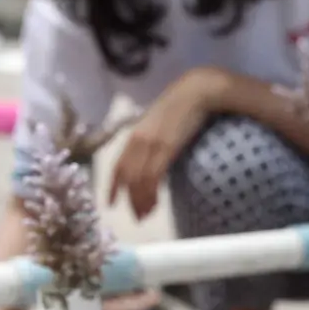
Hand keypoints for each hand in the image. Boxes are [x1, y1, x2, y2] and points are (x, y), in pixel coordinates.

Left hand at [109, 68, 221, 219]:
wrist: (198, 92)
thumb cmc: (185, 107)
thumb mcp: (163, 125)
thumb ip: (156, 141)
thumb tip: (157, 160)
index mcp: (135, 135)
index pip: (118, 165)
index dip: (113, 186)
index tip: (110, 204)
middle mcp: (137, 140)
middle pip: (126, 176)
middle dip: (129, 199)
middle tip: (136, 217)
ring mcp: (150, 143)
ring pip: (137, 180)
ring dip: (140, 201)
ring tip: (146, 215)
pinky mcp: (165, 147)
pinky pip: (152, 176)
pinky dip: (150, 194)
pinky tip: (154, 204)